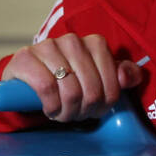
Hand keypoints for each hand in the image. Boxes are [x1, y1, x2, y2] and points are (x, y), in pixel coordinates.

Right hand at [1, 33, 142, 122]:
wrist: (26, 77)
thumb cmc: (65, 79)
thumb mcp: (96, 78)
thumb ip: (119, 75)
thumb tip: (129, 77)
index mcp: (94, 43)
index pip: (112, 82)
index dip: (104, 103)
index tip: (94, 110)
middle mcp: (72, 40)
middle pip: (91, 88)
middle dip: (85, 109)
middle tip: (76, 115)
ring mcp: (48, 46)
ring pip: (70, 89)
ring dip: (67, 110)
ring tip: (62, 113)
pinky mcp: (26, 57)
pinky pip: (46, 87)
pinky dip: (51, 105)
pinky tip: (49, 108)